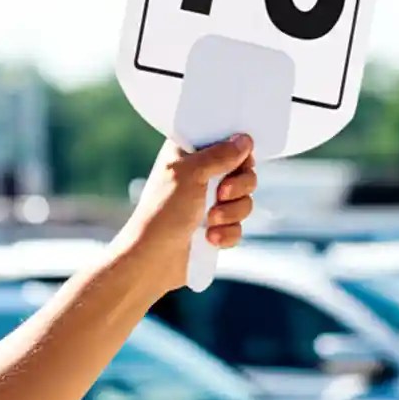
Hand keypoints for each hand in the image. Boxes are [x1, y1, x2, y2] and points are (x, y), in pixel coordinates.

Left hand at [114, 134, 257, 293]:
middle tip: (221, 195)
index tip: (236, 162)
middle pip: (245, 172)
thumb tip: (245, 140)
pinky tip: (210, 238)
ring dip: (232, 212)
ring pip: (245, 200)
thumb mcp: (190, 174)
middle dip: (239, 187)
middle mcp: (201, 176)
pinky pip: (240, 226)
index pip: (226, 142)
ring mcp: (210, 203)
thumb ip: (220, 155)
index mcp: (189, 155)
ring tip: (210, 221)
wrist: (152, 259)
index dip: (238, 152)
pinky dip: (228, 233)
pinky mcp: (216, 228)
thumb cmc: (163, 212)